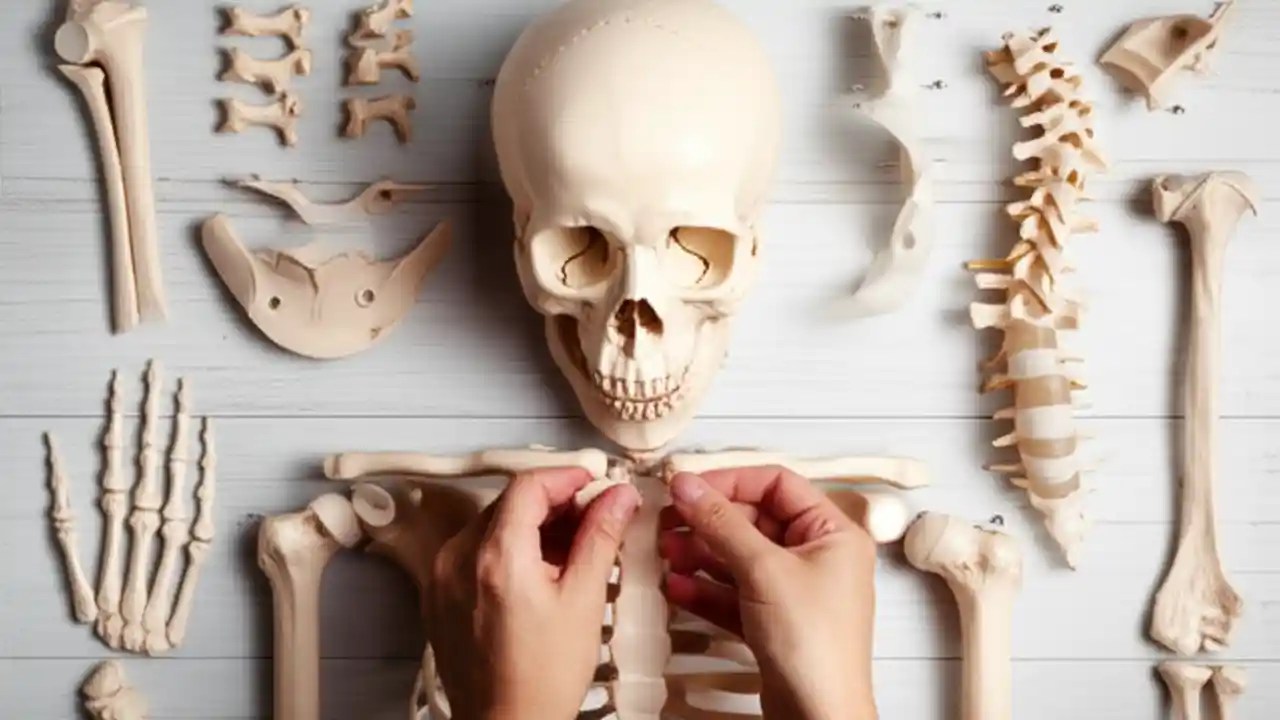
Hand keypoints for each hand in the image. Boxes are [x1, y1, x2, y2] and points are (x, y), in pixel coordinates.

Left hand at [428, 468, 641, 719]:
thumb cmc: (542, 678)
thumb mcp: (584, 600)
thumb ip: (600, 538)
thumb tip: (617, 498)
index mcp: (497, 556)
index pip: (528, 486)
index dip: (566, 478)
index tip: (592, 484)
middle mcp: (459, 560)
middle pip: (508, 504)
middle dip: (553, 504)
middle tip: (591, 518)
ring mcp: (442, 578)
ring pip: (490, 526)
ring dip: (530, 527)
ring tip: (567, 553)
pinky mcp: (438, 595)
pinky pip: (472, 553)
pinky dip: (505, 550)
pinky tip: (536, 574)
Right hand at [660, 468, 877, 719]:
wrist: (818, 716)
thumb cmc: (819, 650)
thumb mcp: (763, 571)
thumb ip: (722, 523)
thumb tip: (691, 487)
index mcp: (834, 533)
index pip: (778, 485)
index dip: (731, 481)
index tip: (691, 486)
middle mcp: (818, 558)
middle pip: (753, 521)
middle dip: (708, 521)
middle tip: (670, 519)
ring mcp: (795, 592)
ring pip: (739, 558)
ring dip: (700, 553)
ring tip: (668, 551)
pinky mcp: (775, 622)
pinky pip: (734, 593)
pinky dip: (705, 589)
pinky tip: (678, 586)